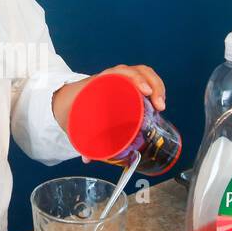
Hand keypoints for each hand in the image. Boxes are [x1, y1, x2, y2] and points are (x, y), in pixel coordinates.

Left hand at [52, 64, 167, 161]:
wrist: (70, 98)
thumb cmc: (76, 107)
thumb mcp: (78, 121)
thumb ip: (82, 139)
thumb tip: (87, 158)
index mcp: (101, 81)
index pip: (121, 72)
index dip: (135, 79)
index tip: (145, 91)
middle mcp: (114, 76)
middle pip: (139, 71)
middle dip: (153, 85)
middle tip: (159, 106)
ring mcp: (124, 79)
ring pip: (145, 75)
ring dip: (158, 88)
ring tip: (161, 107)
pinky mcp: (130, 85)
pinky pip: (146, 80)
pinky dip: (156, 90)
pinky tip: (159, 104)